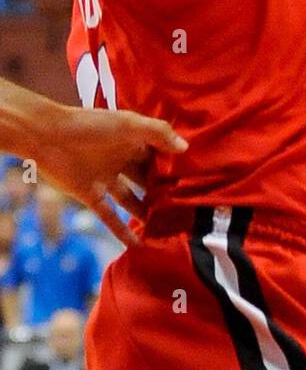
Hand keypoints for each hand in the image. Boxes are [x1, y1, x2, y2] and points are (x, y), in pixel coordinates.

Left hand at [35, 106, 186, 245]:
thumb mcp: (128, 124)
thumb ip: (158, 133)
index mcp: (132, 141)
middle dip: (163, 192)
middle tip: (185, 209)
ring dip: (146, 213)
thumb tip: (185, 149)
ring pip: (131, 200)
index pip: (159, 155)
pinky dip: (122, 231)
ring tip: (167, 228)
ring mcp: (106, 180)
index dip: (174, 166)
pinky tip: (138, 245)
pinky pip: (109, 217)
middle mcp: (121, 160)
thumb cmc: (88, 124)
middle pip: (147, 179)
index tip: (195, 180)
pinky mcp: (90, 196)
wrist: (45, 136)